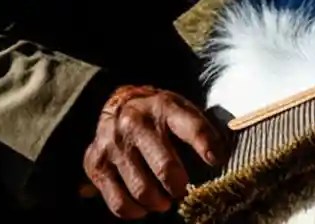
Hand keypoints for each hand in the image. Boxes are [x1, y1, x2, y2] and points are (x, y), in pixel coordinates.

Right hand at [83, 84, 225, 219]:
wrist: (118, 103)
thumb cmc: (158, 114)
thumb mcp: (180, 109)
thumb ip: (200, 131)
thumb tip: (219, 158)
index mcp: (163, 107)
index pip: (190, 126)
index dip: (206, 146)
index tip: (216, 161)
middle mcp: (135, 123)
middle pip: (165, 167)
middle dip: (179, 187)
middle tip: (183, 191)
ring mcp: (113, 144)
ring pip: (142, 189)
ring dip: (159, 203)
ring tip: (164, 201)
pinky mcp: (95, 163)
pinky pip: (118, 202)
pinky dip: (135, 211)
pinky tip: (143, 207)